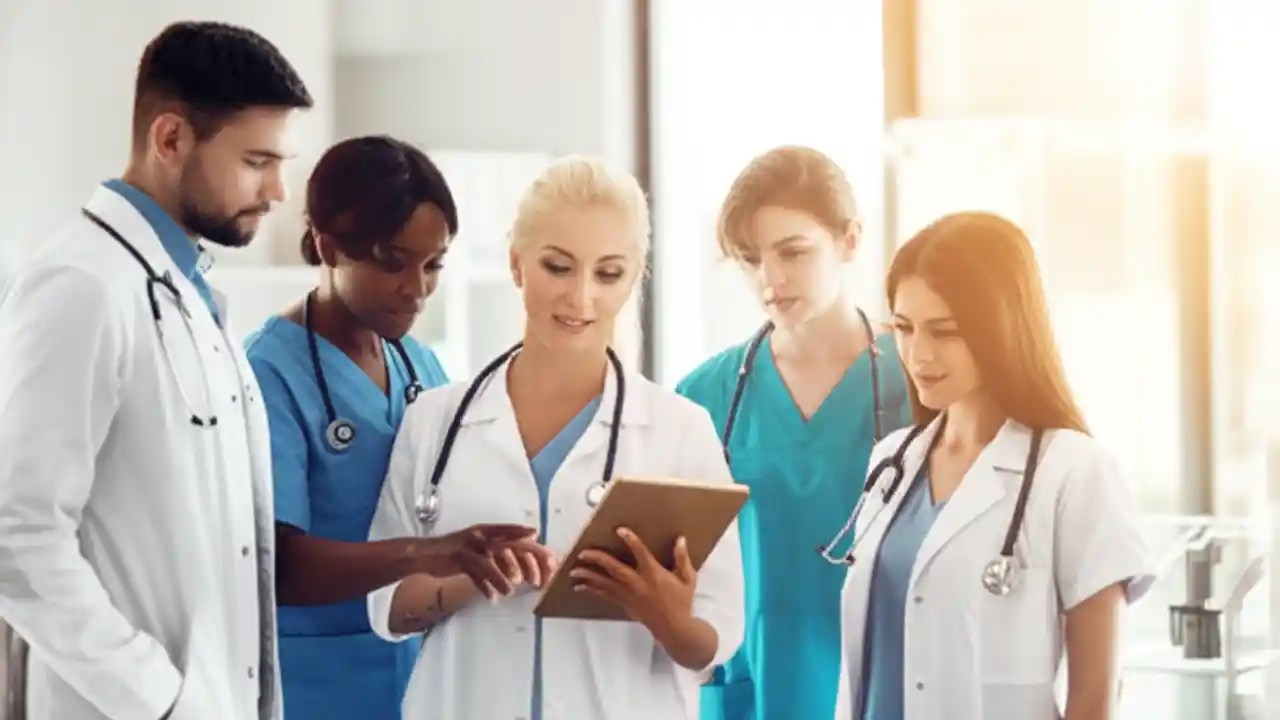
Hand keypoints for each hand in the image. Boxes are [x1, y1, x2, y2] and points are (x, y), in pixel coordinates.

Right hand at [415, 524, 556, 598]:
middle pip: (507, 547)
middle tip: (536, 581)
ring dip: (501, 578)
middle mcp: (479, 536)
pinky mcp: (456, 559)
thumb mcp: (479, 550)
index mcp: (486, 531)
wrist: (425, 554)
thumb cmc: (456, 553)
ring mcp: (468, 546)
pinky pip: (474, 574)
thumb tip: (522, 566)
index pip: (513, 534)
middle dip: (524, 564)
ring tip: (510, 592)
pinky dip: (484, 587)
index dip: (532, 545)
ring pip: (490, 562)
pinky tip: (492, 598)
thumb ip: (498, 554)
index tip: (548, 555)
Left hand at [571, 528, 696, 637]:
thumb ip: (682, 558)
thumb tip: (680, 539)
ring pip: (605, 583)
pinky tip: (579, 586)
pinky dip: (591, 590)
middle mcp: (638, 584)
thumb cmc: (681, 601)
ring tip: (574, 570)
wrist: (673, 627)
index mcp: (654, 574)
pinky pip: (605, 595)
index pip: (641, 554)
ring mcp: (629, 595)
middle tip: (583, 552)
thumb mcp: (688, 579)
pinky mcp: (624, 603)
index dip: (631, 541)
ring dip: (588, 576)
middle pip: (615, 569)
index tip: (620, 530)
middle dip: (598, 560)